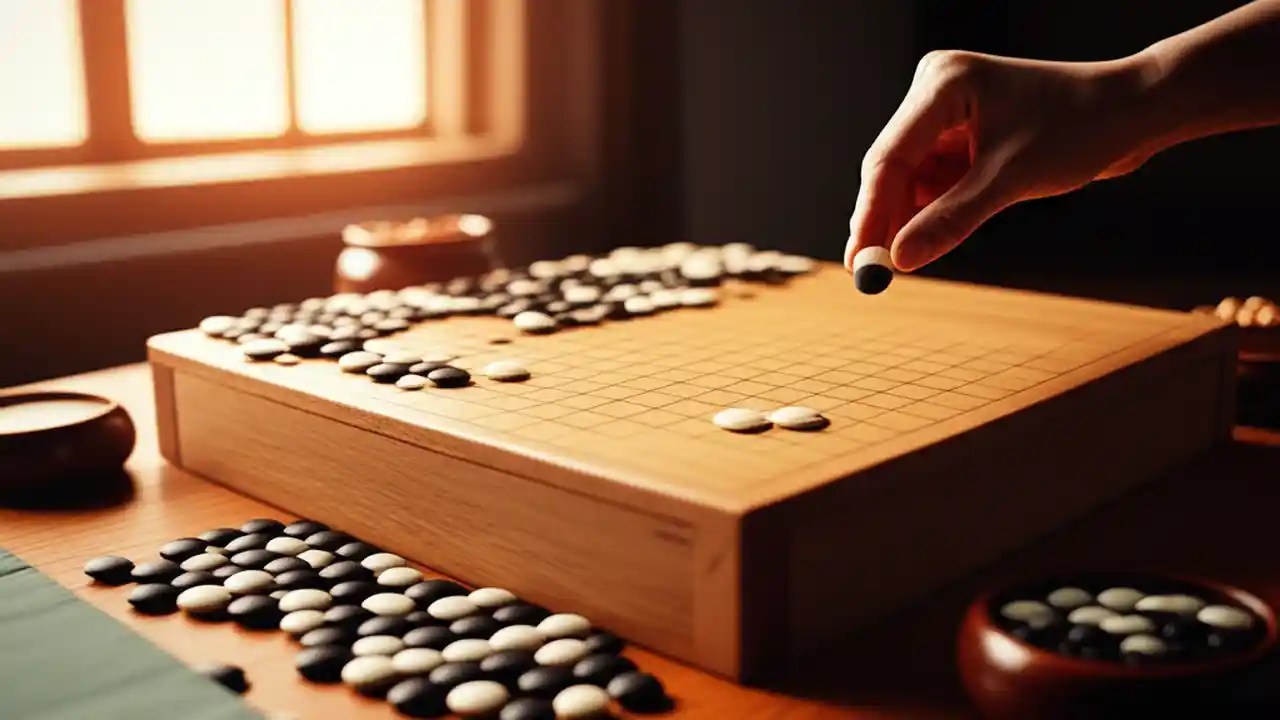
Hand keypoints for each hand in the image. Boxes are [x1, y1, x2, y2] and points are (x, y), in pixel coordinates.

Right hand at [845, 49, 1159, 272]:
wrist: (1132, 112)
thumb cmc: (1080, 128)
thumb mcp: (1010, 180)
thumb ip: (951, 220)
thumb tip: (900, 259)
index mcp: (943, 83)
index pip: (890, 156)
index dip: (871, 212)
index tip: (860, 260)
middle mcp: (937, 91)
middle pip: (891, 166)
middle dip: (885, 219)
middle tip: (872, 272)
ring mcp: (947, 112)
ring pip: (909, 178)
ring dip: (911, 217)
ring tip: (909, 258)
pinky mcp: (961, 132)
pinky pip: (931, 179)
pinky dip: (933, 209)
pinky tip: (935, 234)